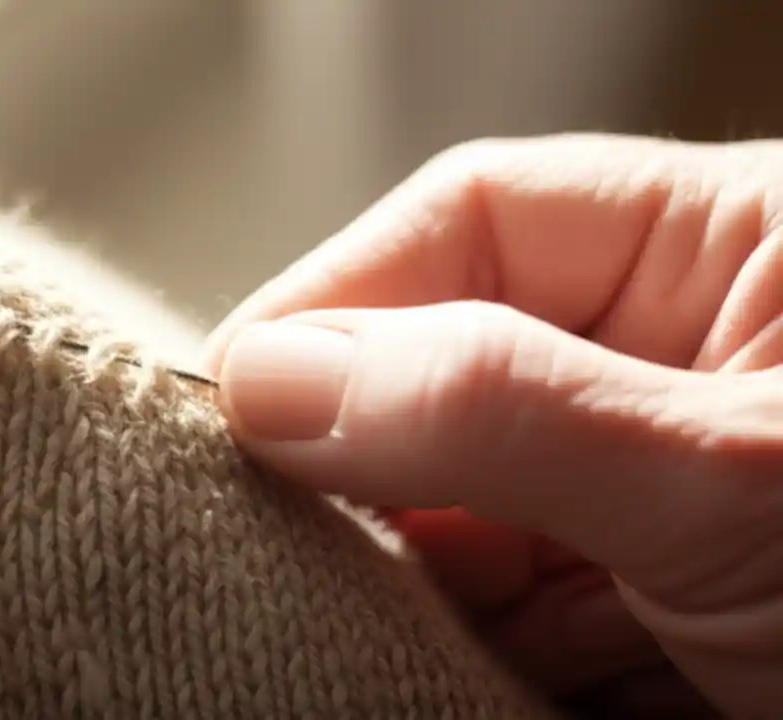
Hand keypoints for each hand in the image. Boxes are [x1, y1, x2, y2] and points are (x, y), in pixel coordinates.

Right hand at [203, 135, 782, 717]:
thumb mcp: (735, 477)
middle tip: (267, 529)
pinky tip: (430, 669)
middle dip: (361, 451)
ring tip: (342, 617)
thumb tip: (275, 375)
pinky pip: (509, 595)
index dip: (341, 296)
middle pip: (450, 361)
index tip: (238, 396)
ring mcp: (657, 484)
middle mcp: (679, 356)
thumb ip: (502, 404)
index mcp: (728, 245)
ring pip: (466, 493)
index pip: (475, 222)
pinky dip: (461, 640)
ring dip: (407, 564)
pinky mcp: (648, 597)